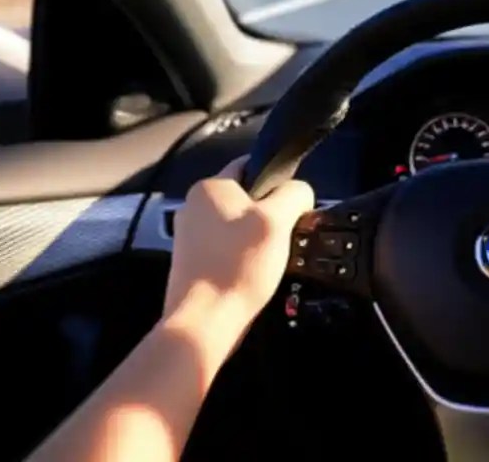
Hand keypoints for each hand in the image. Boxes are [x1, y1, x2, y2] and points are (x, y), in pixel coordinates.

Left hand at [163, 158, 313, 344]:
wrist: (204, 322)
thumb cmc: (239, 266)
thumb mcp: (278, 221)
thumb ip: (294, 194)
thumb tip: (300, 192)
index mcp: (209, 187)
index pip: (252, 165)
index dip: (279, 181)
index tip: (294, 207)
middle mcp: (192, 206)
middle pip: (246, 198)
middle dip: (269, 215)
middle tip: (286, 237)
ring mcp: (187, 236)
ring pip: (237, 226)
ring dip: (256, 240)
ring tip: (269, 262)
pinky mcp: (190, 262)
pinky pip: (225, 249)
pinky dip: (241, 259)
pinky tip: (251, 276)